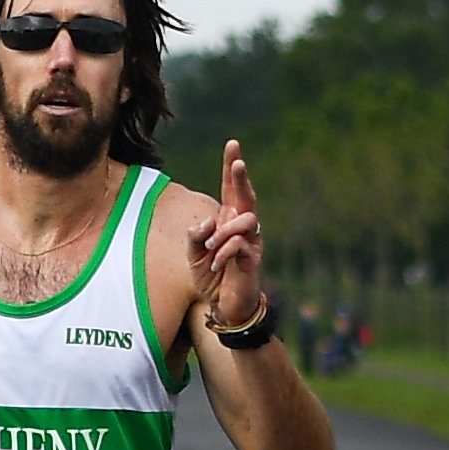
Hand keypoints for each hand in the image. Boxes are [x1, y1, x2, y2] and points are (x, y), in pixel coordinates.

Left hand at [188, 140, 265, 330]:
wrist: (225, 305)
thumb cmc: (211, 276)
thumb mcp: (193, 254)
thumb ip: (195, 236)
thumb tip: (206, 222)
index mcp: (228, 221)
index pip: (230, 189)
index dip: (231, 168)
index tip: (232, 144)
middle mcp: (243, 227)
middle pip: (246, 196)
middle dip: (241, 178)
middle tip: (238, 163)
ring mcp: (251, 241)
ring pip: (246, 220)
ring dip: (224, 231)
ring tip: (211, 248)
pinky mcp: (254, 258)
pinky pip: (241, 245)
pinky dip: (224, 253)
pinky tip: (216, 264)